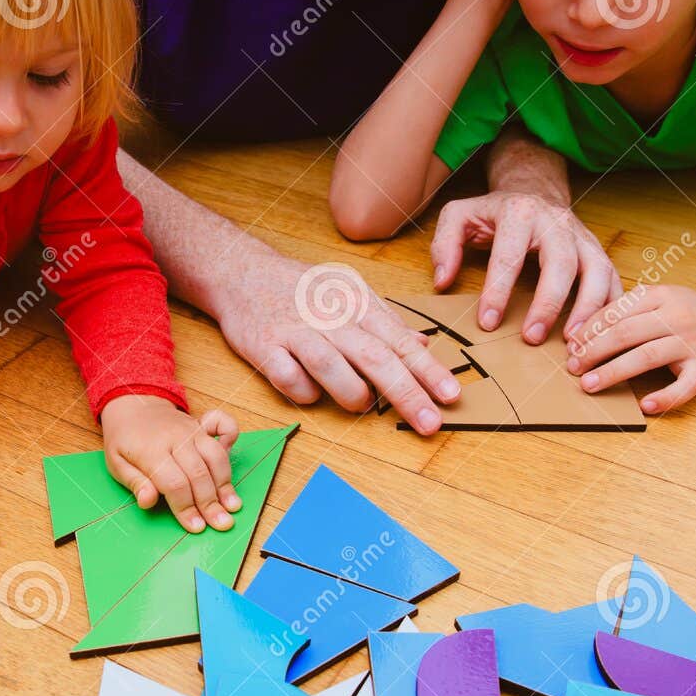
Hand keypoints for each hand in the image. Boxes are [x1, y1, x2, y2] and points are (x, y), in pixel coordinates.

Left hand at [102, 396, 241, 533]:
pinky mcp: (202, 426)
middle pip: (199, 474)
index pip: (175, 484)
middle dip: (211, 503)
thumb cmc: (125, 439)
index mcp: (151, 450)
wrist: (133, 404)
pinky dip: (232, 439)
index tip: (196, 527)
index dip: (187, 508)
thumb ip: (134, 483)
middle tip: (221, 524)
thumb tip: (148, 501)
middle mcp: (176, 439)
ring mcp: (192, 430)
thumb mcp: (116, 464)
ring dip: (226, 484)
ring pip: (215, 458)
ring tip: (232, 506)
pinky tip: (231, 458)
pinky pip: (225, 427)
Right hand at [214, 251, 459, 434]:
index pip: (399, 341)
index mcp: (356, 305)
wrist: (243, 273)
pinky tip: (312, 393)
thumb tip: (421, 344)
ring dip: (352, 393)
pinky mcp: (265, 347)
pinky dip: (304, 392)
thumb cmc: (302, 290)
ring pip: (331, 367)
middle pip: (375, 358)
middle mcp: (330, 318)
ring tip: (362, 404)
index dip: (427, 370)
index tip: (451, 396)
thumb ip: (385, 320)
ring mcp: (296, 332)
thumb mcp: (349, 293)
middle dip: (406, 393)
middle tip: (430, 423)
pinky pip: (289, 379)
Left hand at [430, 190, 620, 342]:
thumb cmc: (494, 212)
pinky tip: (599, 332)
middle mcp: (557, 222)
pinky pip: (614, 278)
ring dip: (588, 308)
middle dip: (548, 303)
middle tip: (532, 338)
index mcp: (520, 212)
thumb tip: (443, 281)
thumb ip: (444, 245)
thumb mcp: (459, 216)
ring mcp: (582, 236)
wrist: (533, 189)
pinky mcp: (597, 250)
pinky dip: (612, 306)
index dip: (498, 290)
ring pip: (597, 270)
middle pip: (561, 263)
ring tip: (573, 342)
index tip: (488, 322)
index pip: (509, 255)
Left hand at [567, 285, 695, 413]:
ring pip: (647, 356)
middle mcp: (676, 317)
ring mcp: (692, 343)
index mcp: (660, 296)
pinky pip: (685, 386)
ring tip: (589, 384)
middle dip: (593, 350)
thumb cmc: (686, 311)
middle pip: (626, 333)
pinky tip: (644, 405)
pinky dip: (665, 397)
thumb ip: (626, 309)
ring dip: (614, 372)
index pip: (617, 311)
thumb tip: (580, 331)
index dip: (589, 328)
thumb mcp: (659, 298)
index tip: (570, 344)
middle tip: (572, 366)